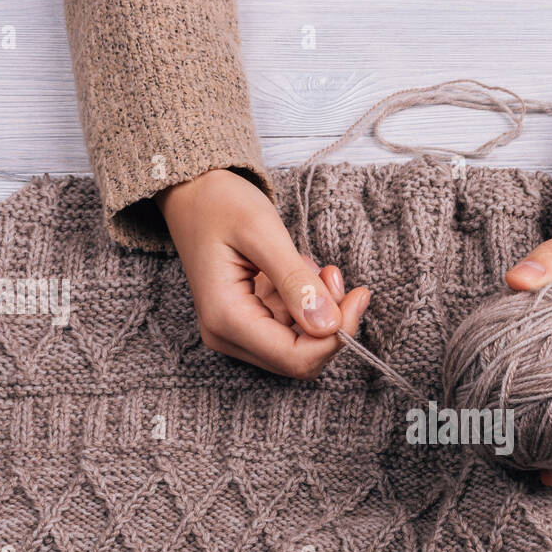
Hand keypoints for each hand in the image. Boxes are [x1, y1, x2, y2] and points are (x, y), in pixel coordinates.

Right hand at [156, 169, 371, 379]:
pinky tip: (296, 270)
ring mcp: (236, 333)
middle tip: (332, 273)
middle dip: (330, 320)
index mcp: (226, 319)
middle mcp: (228, 336)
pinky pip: (292, 328)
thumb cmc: (220, 205)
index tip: (359, 295)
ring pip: (301, 344)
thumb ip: (295, 280)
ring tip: (305, 263)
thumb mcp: (262, 232)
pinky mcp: (248, 324)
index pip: (295, 358)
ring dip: (319, 307)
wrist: (193, 194)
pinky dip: (306, 302)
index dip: (336, 336)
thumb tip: (328, 325)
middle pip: (301, 358)